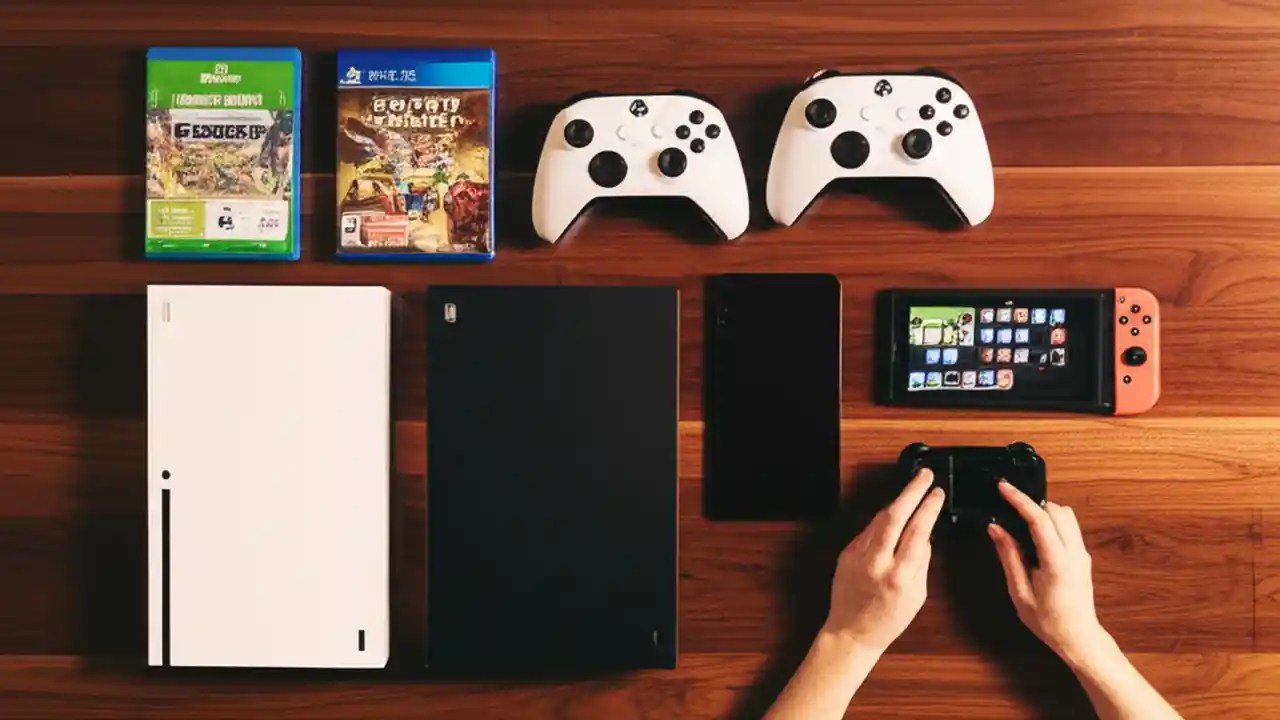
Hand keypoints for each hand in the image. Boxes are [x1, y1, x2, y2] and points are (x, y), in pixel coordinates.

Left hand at [823, 468, 944, 651]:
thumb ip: (922, 562)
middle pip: (895, 516)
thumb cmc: (888, 619)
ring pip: (879, 519)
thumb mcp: (917, 595)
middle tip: (925, 475)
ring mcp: (858, 555)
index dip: (928, 508)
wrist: (851, 631)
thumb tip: (926, 533)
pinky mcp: (847, 552)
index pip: (917, 532)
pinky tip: (894, 512)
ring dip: (897, 501)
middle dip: (912, 492)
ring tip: (913, 489)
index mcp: (899, 576)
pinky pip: (868, 529)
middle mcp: (876, 562)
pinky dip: (883, 519)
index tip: (937, 493)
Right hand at [988, 481, 1107, 663]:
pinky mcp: (1083, 555)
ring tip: (1021, 524)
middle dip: (1031, 504)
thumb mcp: (1019, 591)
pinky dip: (1051, 521)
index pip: (1039, 519)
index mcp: (1057, 562)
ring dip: (1043, 512)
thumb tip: (996, 529)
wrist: (1078, 637)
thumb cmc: (1049, 621)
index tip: (1003, 487)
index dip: (1019, 499)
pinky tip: (1035, 536)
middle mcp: (1075, 553)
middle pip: (1055, 510)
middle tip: (1007, 508)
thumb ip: (1009, 556)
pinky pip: (1069, 526)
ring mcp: (1082, 553)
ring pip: (1065, 514)